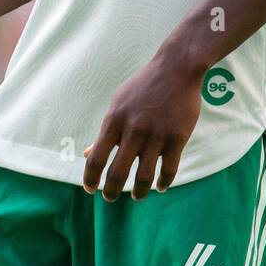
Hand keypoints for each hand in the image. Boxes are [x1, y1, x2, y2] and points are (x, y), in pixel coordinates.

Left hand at [82, 53, 202, 201]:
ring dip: (138, 192)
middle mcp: (133, 129)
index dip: (91, 178)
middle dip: (111, 191)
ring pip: (144, 177)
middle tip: (110, 197)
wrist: (176, 68)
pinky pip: (168, 170)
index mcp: (115, 120)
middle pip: (117, 173)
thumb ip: (106, 131)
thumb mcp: (119, 103)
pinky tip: (160, 186)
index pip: (97, 158)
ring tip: (136, 196)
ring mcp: (156, 135)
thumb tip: (88, 153)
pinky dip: (163, 183)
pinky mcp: (177, 138)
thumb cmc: (144, 86)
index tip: (89, 189)